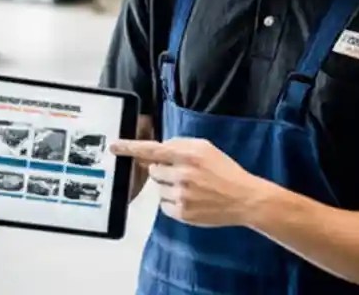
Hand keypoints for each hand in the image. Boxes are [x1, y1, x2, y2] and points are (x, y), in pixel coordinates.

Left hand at [110, 137, 268, 227]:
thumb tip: (157, 150)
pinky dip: (172, 202)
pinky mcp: (182, 213)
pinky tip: (190, 199)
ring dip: (167, 187)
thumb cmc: (224, 170)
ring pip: (157, 189)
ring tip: (190, 187)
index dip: (130, 148)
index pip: (152, 150)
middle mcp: (182, 174)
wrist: (244, 198)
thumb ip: (179, 145)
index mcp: (187, 154)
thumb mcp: (205, 148)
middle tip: (180, 173)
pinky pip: (163, 205)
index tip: (114, 146)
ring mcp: (181, 195)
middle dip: (161, 171)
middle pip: (152, 171)